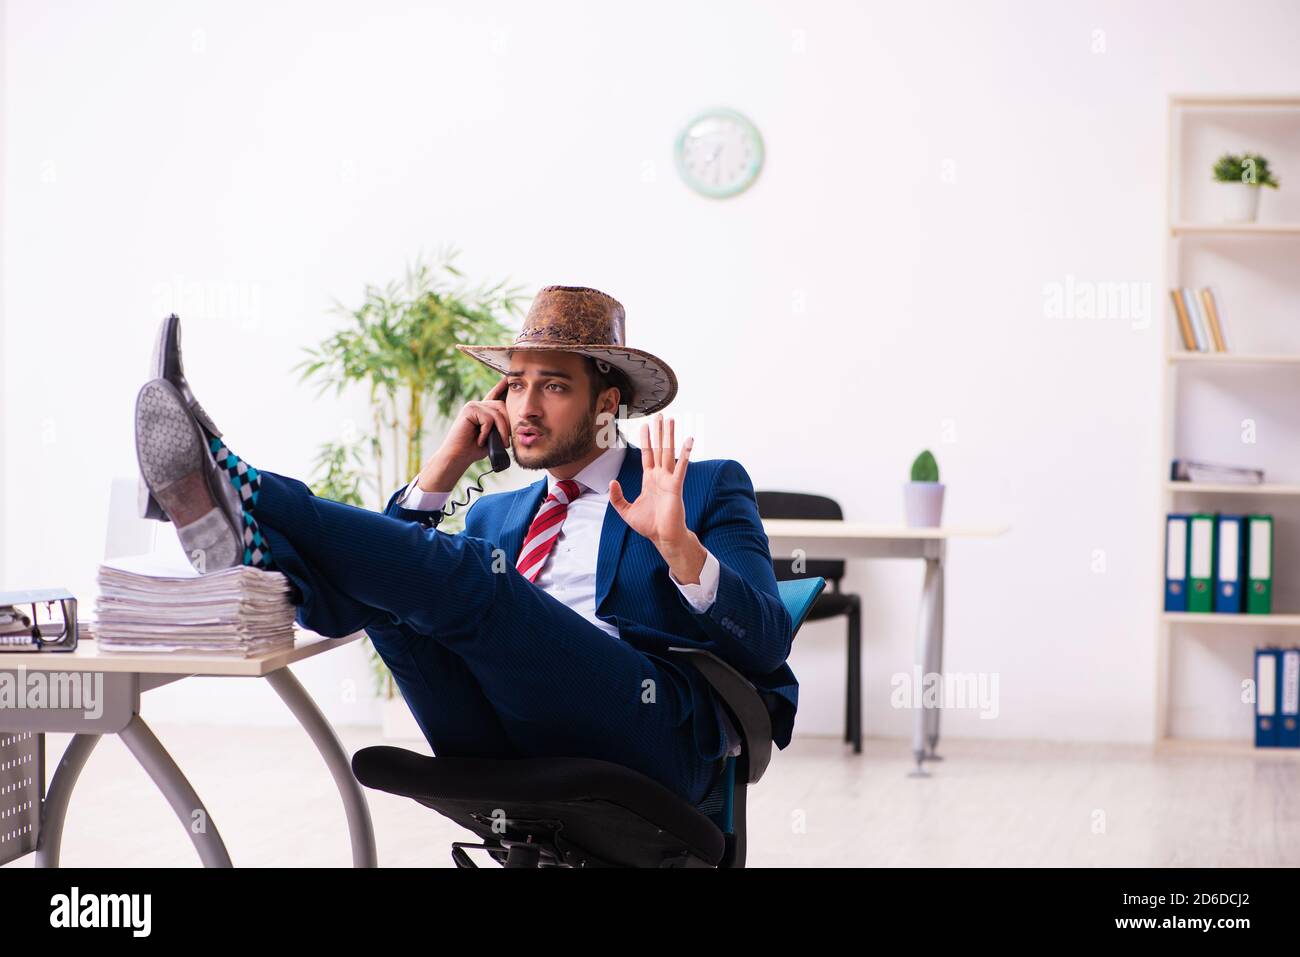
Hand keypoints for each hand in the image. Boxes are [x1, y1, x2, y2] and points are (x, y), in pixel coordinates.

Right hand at [415, 377, 509, 490]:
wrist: (458, 457)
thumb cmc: (474, 449)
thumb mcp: (493, 436)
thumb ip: (501, 426)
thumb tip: (514, 421)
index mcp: (483, 410)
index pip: (495, 395)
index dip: (501, 386)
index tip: (508, 377)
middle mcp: (477, 405)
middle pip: (502, 406)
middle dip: (507, 425)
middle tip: (506, 442)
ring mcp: (472, 406)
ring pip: (497, 414)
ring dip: (500, 431)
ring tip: (497, 443)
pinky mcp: (469, 410)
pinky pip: (488, 419)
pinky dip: (486, 432)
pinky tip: (479, 440)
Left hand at [609, 414, 701, 569]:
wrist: (663, 537)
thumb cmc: (649, 525)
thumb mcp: (626, 510)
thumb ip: (617, 497)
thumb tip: (612, 482)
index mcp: (649, 479)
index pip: (647, 454)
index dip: (646, 440)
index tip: (646, 426)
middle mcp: (660, 476)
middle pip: (659, 448)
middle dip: (659, 432)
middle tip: (660, 415)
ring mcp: (669, 479)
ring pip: (669, 453)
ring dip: (670, 436)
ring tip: (671, 421)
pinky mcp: (676, 486)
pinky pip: (681, 467)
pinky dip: (685, 453)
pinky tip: (688, 440)